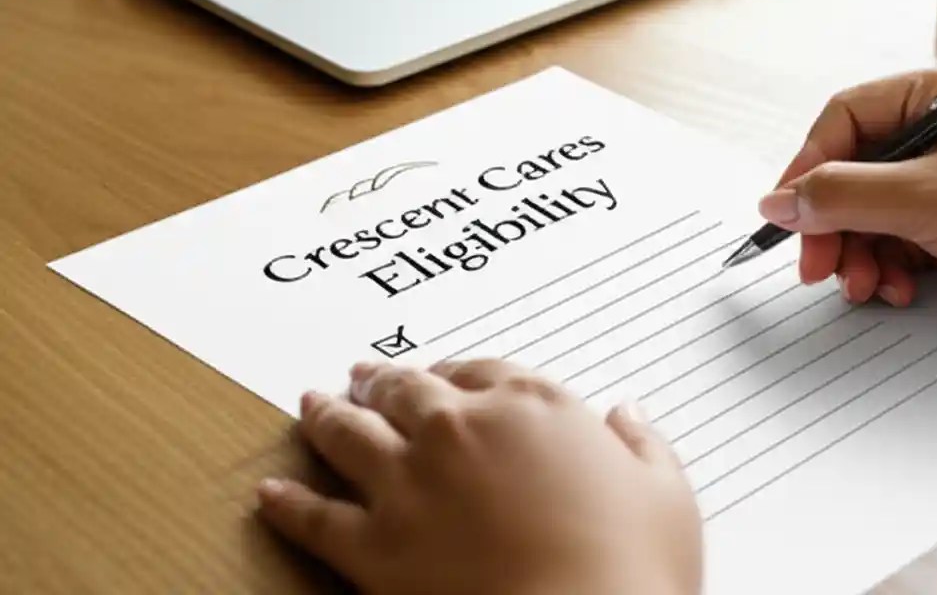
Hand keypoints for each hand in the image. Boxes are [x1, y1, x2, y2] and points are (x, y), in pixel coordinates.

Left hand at [256, 360, 701, 594]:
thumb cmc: (633, 568)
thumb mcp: (665, 494)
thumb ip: (642, 444)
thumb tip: (629, 414)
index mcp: (532, 406)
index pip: (483, 370)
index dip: (459, 373)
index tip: (448, 377)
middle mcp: (462, 430)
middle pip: (409, 391)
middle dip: (384, 381)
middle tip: (365, 376)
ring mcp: (410, 485)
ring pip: (350, 434)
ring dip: (326, 415)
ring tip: (311, 405)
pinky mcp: (375, 547)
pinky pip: (315, 517)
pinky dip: (288, 502)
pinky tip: (270, 492)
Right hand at [761, 57, 936, 342]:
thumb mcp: (923, 199)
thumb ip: (841, 196)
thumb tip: (779, 201)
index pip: (844, 119)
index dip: (808, 167)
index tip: (786, 213)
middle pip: (850, 172)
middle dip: (832, 224)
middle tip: (817, 266)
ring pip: (867, 213)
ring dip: (857, 254)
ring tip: (864, 285)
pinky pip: (893, 241)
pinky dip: (886, 268)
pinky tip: (897, 289)